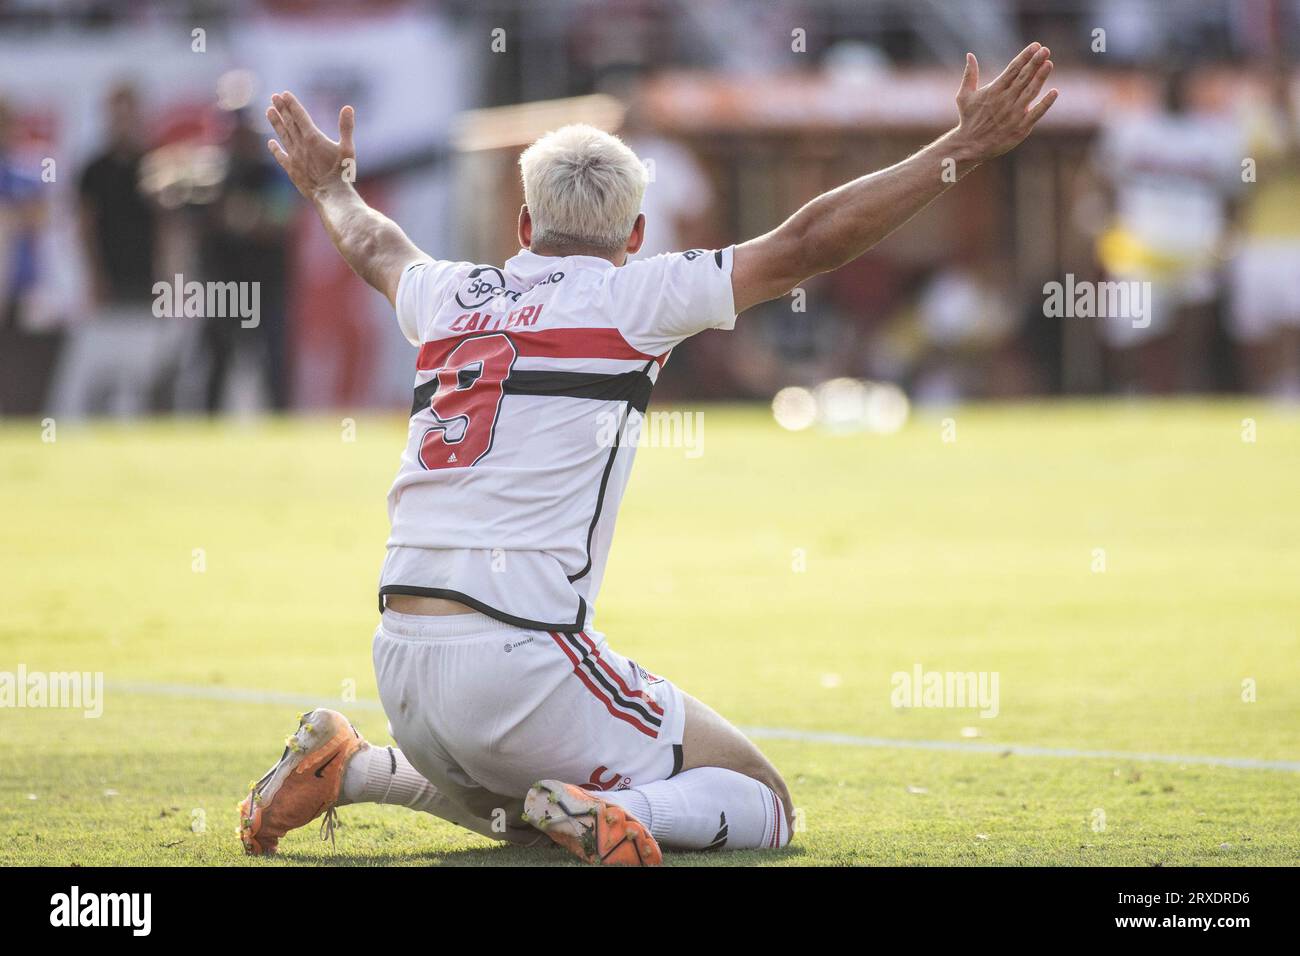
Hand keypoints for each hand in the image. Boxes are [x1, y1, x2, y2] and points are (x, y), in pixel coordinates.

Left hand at [265, 91, 355, 198]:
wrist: (331, 195)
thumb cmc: (343, 173)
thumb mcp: (348, 149)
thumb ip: (346, 128)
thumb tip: (348, 108)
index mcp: (313, 138)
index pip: (300, 116)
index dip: (292, 104)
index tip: (284, 94)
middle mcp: (300, 145)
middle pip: (289, 123)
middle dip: (282, 109)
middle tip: (274, 97)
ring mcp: (294, 157)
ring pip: (283, 136)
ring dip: (276, 123)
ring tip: (269, 111)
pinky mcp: (292, 170)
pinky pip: (281, 156)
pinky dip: (275, 149)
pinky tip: (270, 143)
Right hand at [952, 43, 1057, 163]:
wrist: (969, 146)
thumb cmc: (968, 119)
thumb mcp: (964, 96)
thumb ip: (969, 75)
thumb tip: (969, 55)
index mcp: (993, 90)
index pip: (1013, 69)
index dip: (1025, 56)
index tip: (1036, 45)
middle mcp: (1005, 100)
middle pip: (1023, 77)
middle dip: (1035, 62)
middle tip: (1046, 50)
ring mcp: (1014, 114)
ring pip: (1031, 92)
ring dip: (1041, 77)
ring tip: (1049, 63)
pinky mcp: (1021, 128)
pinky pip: (1036, 113)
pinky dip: (1046, 103)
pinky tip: (1054, 92)